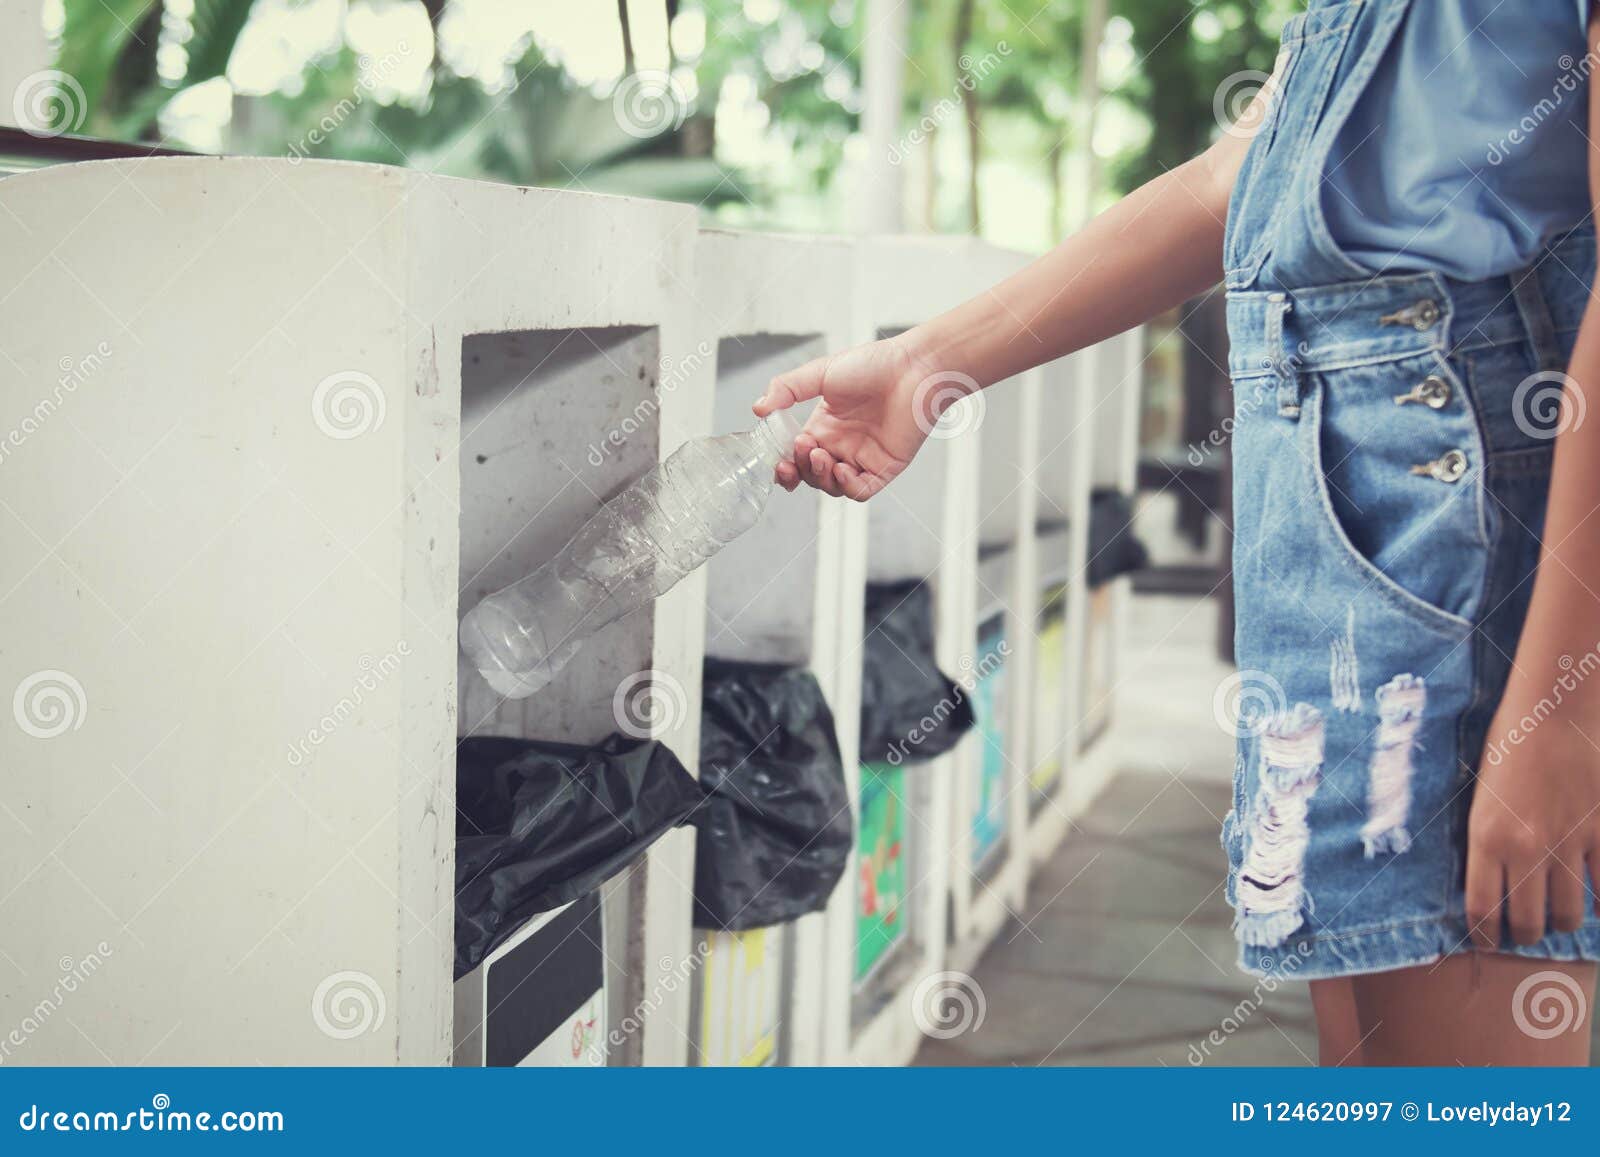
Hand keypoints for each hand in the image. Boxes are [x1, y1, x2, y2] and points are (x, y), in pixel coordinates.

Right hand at [752, 333, 959, 501]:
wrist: (914, 367)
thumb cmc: (874, 365)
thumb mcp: (820, 372)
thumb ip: (787, 389)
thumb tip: (758, 409)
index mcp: (824, 426)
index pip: (796, 457)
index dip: (784, 464)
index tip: (777, 459)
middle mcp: (841, 445)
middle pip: (810, 475)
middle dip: (799, 470)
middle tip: (801, 451)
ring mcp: (863, 458)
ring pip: (832, 486)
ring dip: (820, 476)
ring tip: (820, 453)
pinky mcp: (885, 468)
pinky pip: (860, 491)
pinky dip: (847, 486)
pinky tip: (841, 469)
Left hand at [1466, 696, 1599, 948]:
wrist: (1553, 711)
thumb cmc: (1508, 747)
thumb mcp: (1480, 798)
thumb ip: (1487, 844)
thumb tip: (1492, 886)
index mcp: (1486, 838)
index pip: (1482, 909)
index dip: (1484, 937)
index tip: (1487, 943)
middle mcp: (1527, 848)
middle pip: (1528, 922)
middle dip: (1524, 936)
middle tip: (1524, 931)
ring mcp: (1569, 843)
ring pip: (1568, 914)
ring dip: (1561, 922)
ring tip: (1556, 916)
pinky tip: (1597, 903)